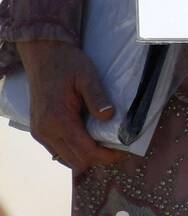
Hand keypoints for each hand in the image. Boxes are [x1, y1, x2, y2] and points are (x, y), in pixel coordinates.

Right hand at [16, 39, 133, 173]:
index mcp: (58, 119)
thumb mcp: (87, 75)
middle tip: (114, 148)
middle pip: (76, 161)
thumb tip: (109, 117)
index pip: (85, 152)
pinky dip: (72, 150)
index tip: (121, 153)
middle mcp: (45, 131)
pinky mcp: (38, 130)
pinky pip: (56, 151)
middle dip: (97, 158)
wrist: (43, 54)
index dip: (105, 156)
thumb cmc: (66, 63)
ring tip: (101, 143)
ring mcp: (39, 132)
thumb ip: (97, 97)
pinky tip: (85, 138)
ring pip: (65, 159)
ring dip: (84, 155)